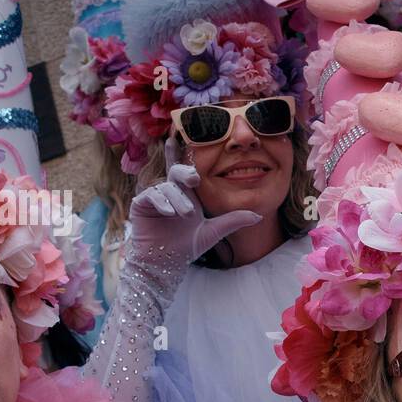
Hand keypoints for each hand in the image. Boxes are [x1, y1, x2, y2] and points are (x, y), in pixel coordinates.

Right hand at [126, 138, 261, 265]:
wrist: (167, 263)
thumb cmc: (187, 247)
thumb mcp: (214, 231)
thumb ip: (234, 220)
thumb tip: (259, 215)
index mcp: (186, 194)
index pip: (184, 171)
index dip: (179, 154)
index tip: (177, 138)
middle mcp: (170, 192)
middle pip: (177, 172)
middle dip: (185, 173)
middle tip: (194, 179)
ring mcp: (154, 197)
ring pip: (166, 186)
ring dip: (177, 199)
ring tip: (183, 214)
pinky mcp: (141, 205)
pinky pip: (151, 195)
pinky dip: (161, 202)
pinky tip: (168, 212)